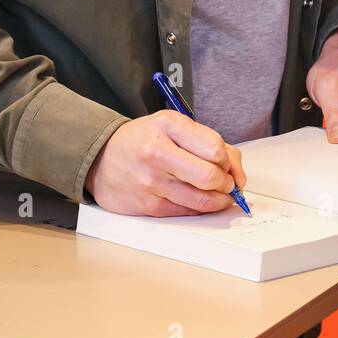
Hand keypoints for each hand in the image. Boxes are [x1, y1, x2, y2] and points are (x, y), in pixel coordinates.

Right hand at [85, 109, 246, 215]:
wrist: (100, 158)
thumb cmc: (144, 140)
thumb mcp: (173, 126)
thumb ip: (208, 142)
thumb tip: (237, 173)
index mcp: (167, 125)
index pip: (214, 147)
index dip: (228, 160)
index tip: (227, 164)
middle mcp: (157, 151)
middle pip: (209, 176)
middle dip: (226, 183)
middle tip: (226, 183)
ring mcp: (150, 181)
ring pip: (200, 199)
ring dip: (218, 200)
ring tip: (218, 194)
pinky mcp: (145, 205)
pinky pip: (185, 212)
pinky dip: (199, 209)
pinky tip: (199, 201)